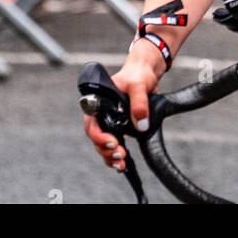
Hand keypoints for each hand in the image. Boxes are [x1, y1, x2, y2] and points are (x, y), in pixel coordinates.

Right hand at [81, 43, 163, 172]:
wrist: (146, 73)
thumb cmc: (137, 74)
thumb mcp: (138, 85)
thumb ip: (139, 103)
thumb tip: (141, 125)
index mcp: (99, 102)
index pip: (91, 124)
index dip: (99, 137)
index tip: (113, 143)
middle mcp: (101, 114)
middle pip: (96, 138)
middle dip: (106, 151)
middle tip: (120, 156)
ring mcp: (109, 121)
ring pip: (103, 145)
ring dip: (110, 157)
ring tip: (122, 164)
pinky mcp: (119, 127)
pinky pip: (113, 144)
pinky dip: (116, 156)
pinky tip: (123, 164)